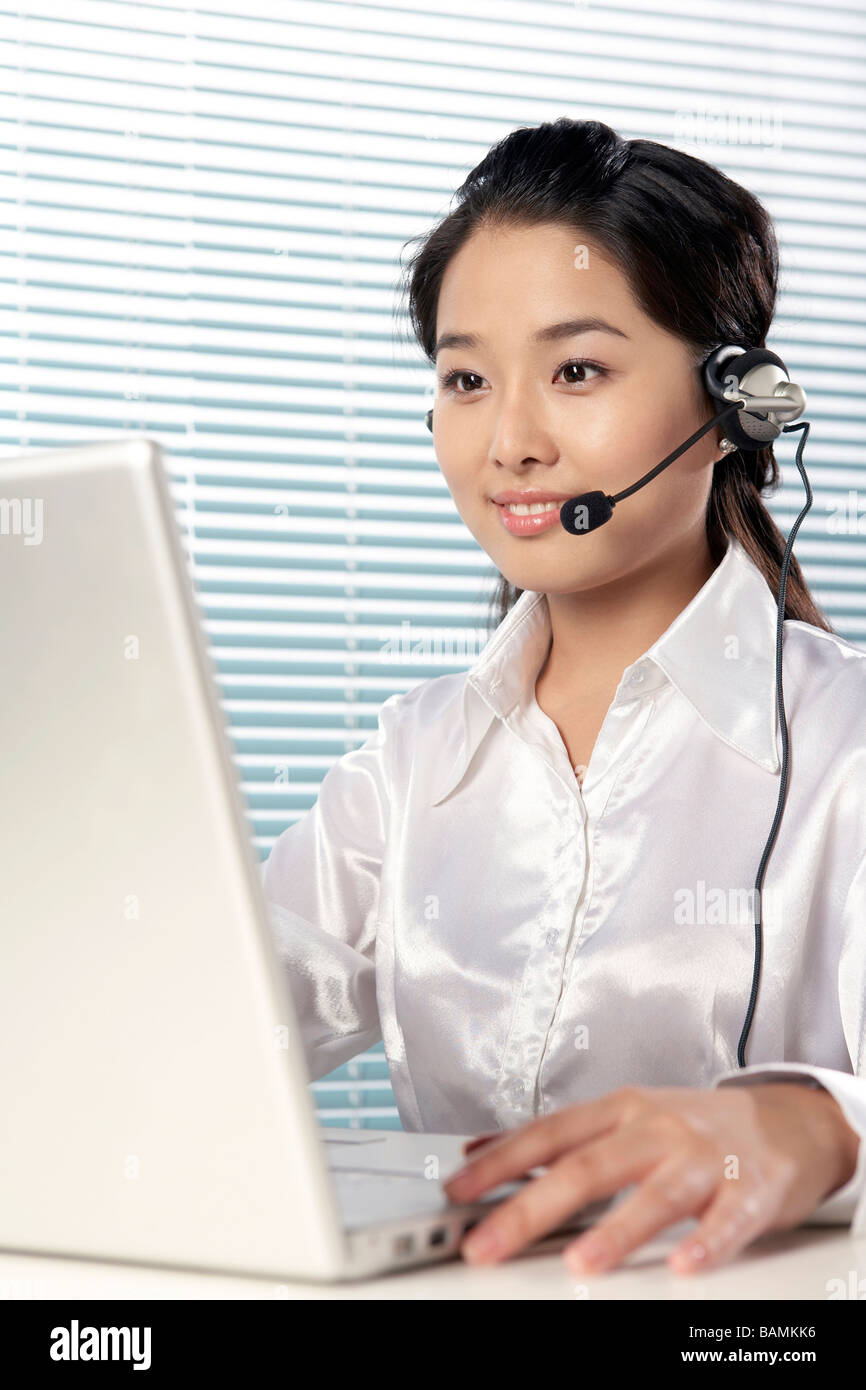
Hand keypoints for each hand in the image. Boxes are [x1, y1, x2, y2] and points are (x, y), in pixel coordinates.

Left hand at [442, 1083, 859, 1275]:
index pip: (548, 1134)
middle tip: (489, 1243)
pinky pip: (725, 1222)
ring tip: (580, 1261)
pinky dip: (704, 1244)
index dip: (500, 1163)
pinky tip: (682, 1265)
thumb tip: (478, 1147)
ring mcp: (702, 1159)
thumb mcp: (621, 1116)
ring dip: (616, 1230)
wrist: (785, 1120)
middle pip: (587, 1168)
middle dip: (531, 1208)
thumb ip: (555, 1136)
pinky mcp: (748, 1191)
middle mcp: (655, 1129)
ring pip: (654, 1194)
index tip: (457, 1191)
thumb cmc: (692, 1124)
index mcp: (619, 1111)